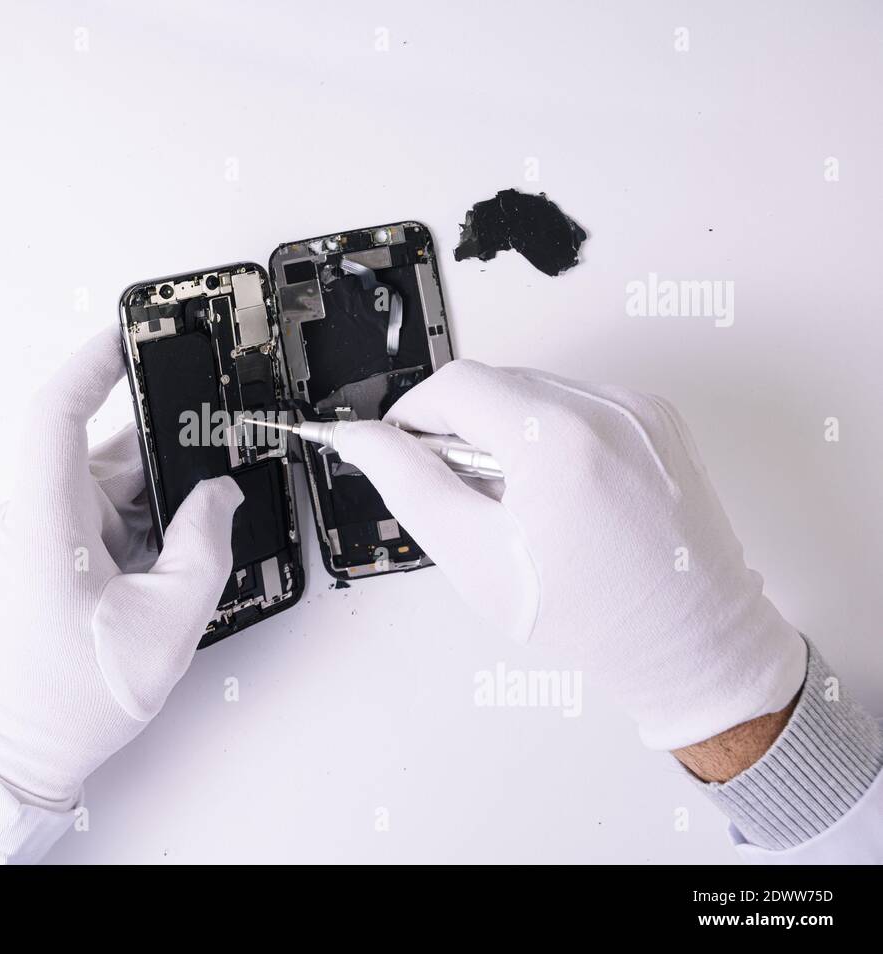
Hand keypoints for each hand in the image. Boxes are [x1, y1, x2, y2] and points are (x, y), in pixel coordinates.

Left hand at [0, 328, 243, 809]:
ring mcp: (40, 535)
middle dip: (164, 450)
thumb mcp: (168, 622)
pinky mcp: (52, 553)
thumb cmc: (75, 696)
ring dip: (159, 500)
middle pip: (104, 449)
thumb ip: (205, 544)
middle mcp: (35, 516)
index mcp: (47, 520)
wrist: (21, 749)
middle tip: (218, 449)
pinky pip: (106, 514)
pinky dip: (145, 525)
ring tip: (199, 531)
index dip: (92, 363)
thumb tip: (218, 494)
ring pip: (111, 484)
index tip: (130, 333)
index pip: (55, 412)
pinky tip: (174, 557)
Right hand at [331, 361, 805, 749]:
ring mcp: (642, 411)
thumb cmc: (597, 618)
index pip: (455, 384)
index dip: (412, 414)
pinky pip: (578, 402)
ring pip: (534, 389)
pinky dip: (549, 434)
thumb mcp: (476, 558)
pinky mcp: (659, 420)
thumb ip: (410, 485)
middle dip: (459, 427)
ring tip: (515, 502)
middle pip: (495, 382)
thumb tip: (366, 441)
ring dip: (503, 429)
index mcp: (561, 440)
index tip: (398, 448)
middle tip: (459, 493)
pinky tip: (556, 492)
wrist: (694, 644)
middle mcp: (609, 410)